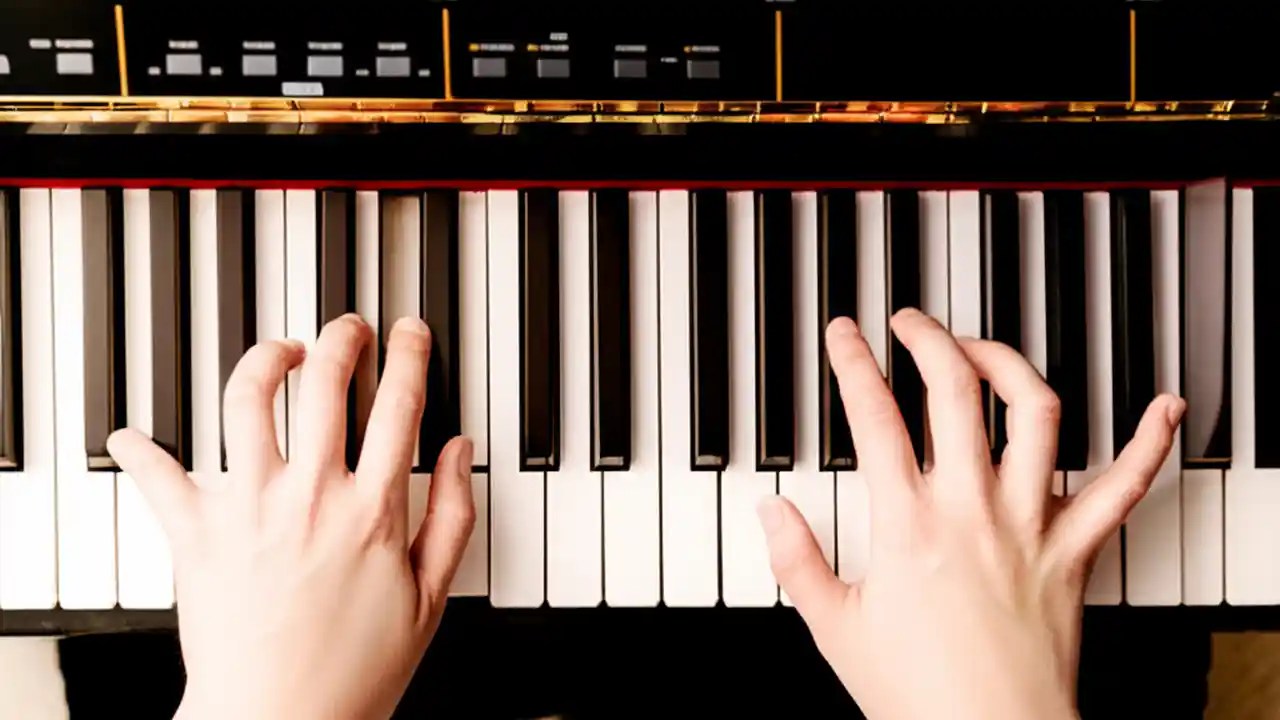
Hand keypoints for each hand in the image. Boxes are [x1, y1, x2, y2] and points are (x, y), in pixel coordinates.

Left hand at [107, 314, 474, 719]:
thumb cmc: (354, 672)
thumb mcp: (429, 600)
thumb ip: (451, 517)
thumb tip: (458, 452)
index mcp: (372, 512)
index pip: (397, 406)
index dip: (408, 355)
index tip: (408, 333)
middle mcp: (310, 496)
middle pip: (325, 383)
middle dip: (341, 338)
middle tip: (348, 327)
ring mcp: (249, 508)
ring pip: (249, 401)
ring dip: (265, 361)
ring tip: (279, 353)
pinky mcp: (197, 534)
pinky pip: (160, 478)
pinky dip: (142, 452)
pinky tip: (134, 435)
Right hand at [759, 309, 1182, 719]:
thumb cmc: (919, 695)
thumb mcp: (833, 626)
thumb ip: (796, 561)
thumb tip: (771, 510)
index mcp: (907, 525)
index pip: (873, 416)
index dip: (853, 361)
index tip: (844, 334)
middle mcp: (971, 508)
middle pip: (954, 390)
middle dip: (928, 338)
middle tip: (910, 323)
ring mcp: (1030, 522)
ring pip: (1034, 413)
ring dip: (1007, 364)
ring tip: (982, 349)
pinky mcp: (1075, 549)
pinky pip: (1126, 487)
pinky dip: (1149, 442)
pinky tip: (1162, 408)